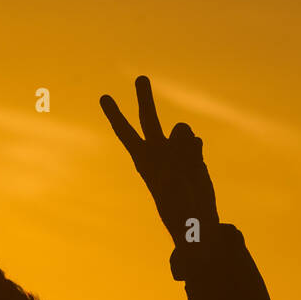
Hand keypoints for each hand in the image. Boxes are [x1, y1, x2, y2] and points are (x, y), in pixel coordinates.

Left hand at [100, 76, 218, 244]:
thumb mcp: (173, 188)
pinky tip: (196, 168)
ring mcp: (176, 151)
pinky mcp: (193, 155)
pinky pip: (195, 141)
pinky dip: (196, 151)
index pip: (126, 132)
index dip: (115, 115)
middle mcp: (158, 151)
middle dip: (145, 98)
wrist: (195, 221)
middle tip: (141, 78)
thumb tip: (184, 136)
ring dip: (185, 142)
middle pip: (149, 118)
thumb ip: (176, 159)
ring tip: (186, 166)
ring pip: (181, 130)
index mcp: (144, 160)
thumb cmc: (178, 210)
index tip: (104, 97)